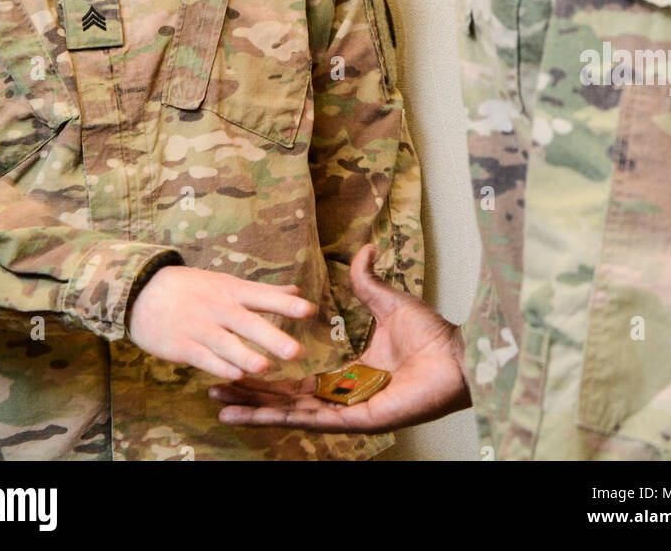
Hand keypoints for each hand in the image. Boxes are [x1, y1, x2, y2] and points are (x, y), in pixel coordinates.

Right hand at [127, 264, 315, 380]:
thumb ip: (262, 292)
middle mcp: (218, 308)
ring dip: (246, 355)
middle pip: (248, 323)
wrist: (142, 292)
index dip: (285, 304)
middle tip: (295, 350)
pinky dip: (219, 367)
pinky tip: (235, 376)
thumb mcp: (225, 283)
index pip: (263, 296)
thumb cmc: (191, 288)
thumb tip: (296, 292)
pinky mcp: (182, 346)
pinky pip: (203, 358)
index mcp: (231, 290)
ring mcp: (200, 327)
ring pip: (226, 344)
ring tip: (266, 367)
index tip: (308, 309)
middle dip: (272, 336)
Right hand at [208, 244, 471, 431]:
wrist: (457, 353)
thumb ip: (367, 281)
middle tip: (213, 391)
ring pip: (292, 414)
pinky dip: (280, 419)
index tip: (237, 369)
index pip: (297, 381)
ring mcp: (349, 412)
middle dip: (249, 396)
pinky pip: (313, 421)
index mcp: (349, 375)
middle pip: (286, 400)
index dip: (266, 377)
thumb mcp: (387, 301)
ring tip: (220, 408)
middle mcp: (344, 397)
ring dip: (255, 411)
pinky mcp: (357, 421)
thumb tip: (364, 250)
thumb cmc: (431, 333)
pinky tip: (254, 417)